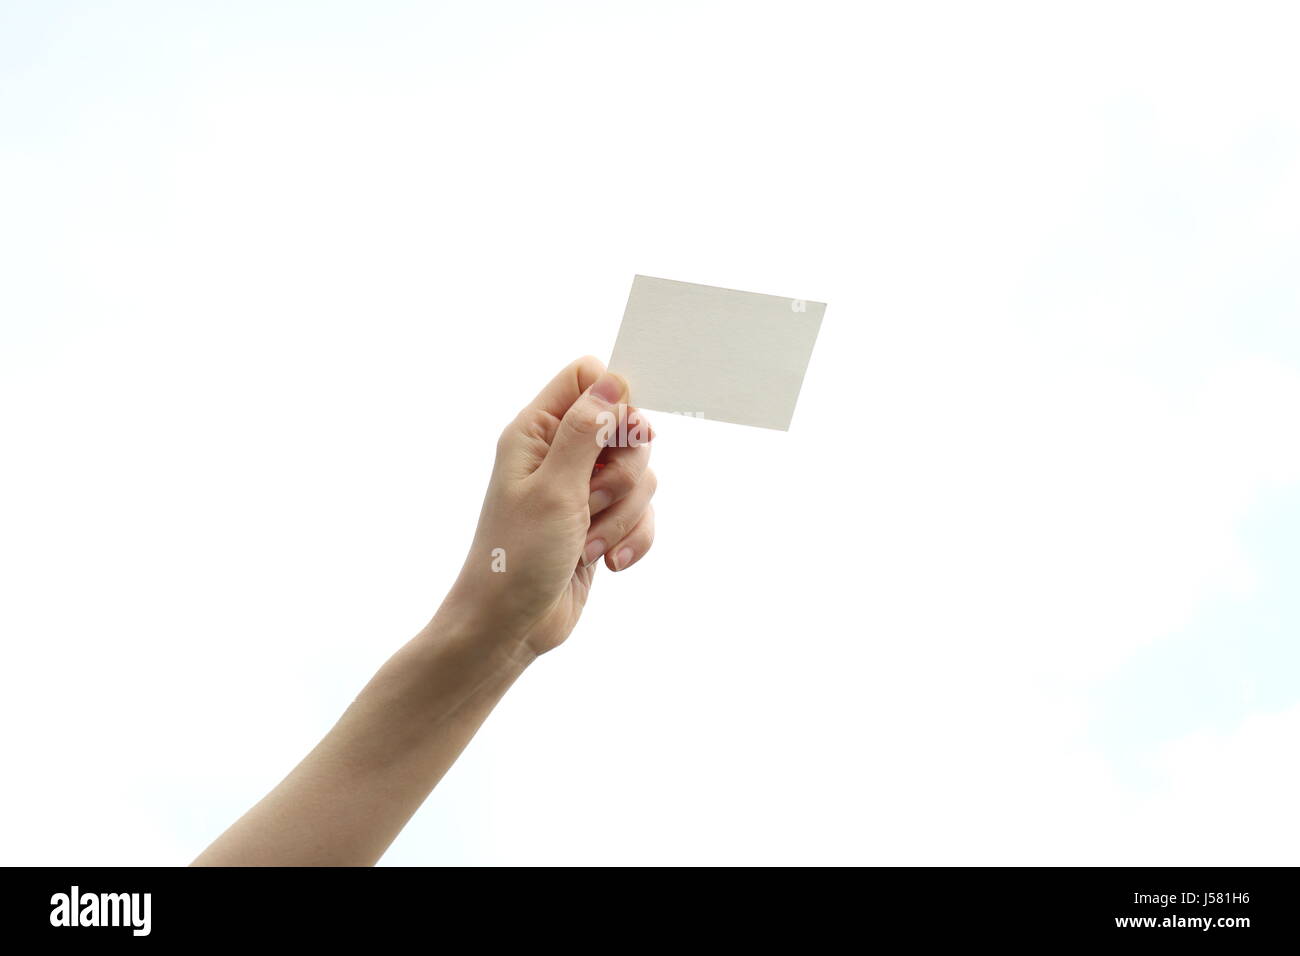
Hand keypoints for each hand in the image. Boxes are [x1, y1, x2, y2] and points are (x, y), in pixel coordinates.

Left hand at [441, 356, 656, 655]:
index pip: (587, 378)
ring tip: (590, 544)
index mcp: (536, 432)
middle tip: (592, 501)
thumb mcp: (555, 488)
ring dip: (625, 515)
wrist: (508, 627)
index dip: (615, 403)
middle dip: (624, 474)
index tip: (618, 440)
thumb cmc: (516, 558)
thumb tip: (613, 381)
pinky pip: (639, 514)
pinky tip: (608, 563)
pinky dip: (632, 538)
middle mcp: (558, 454)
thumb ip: (586, 431)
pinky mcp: (598, 523)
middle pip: (626, 430)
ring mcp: (579, 490)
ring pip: (638, 477)